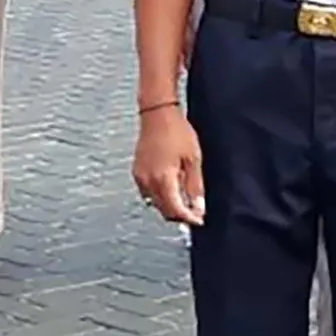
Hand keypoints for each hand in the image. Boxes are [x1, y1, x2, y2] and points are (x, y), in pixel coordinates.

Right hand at [133, 105, 205, 224]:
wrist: (157, 114)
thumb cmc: (177, 132)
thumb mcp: (193, 160)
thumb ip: (195, 187)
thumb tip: (199, 208)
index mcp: (163, 179)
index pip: (176, 210)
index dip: (189, 218)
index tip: (199, 220)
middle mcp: (148, 182)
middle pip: (164, 210)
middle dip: (180, 215)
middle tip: (195, 211)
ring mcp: (140, 178)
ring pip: (155, 204)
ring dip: (169, 206)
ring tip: (184, 198)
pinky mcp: (136, 173)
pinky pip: (148, 193)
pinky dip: (160, 196)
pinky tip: (171, 187)